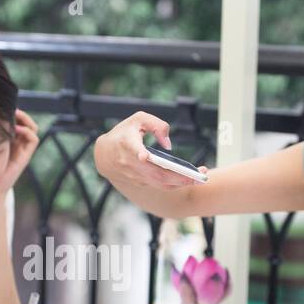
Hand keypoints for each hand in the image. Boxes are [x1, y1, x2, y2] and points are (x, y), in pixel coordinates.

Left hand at [0, 109, 39, 201]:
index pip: (15, 119)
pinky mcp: (25, 156)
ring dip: (24, 118)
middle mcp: (17, 143)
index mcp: (7, 139)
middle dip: (18, 112)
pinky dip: (27, 130)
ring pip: (32, 127)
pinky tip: (14, 130)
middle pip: (25, 120)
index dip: (10, 111)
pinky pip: (33, 139)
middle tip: (8, 108)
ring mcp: (22, 150)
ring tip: (14, 115)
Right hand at [93, 110, 207, 189]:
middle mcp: (129, 162)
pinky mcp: (139, 182)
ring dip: (180, 182)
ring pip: (159, 182)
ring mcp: (135, 175)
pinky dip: (175, 183)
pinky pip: (160, 185)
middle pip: (155, 172)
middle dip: (178, 175)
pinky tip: (190, 179)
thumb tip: (168, 145)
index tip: (144, 156)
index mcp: (126, 143)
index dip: (139, 153)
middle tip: (197, 174)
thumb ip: (156, 124)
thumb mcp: (138, 119)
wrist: (104, 156)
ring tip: (200, 177)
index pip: (132, 149)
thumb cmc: (124, 133)